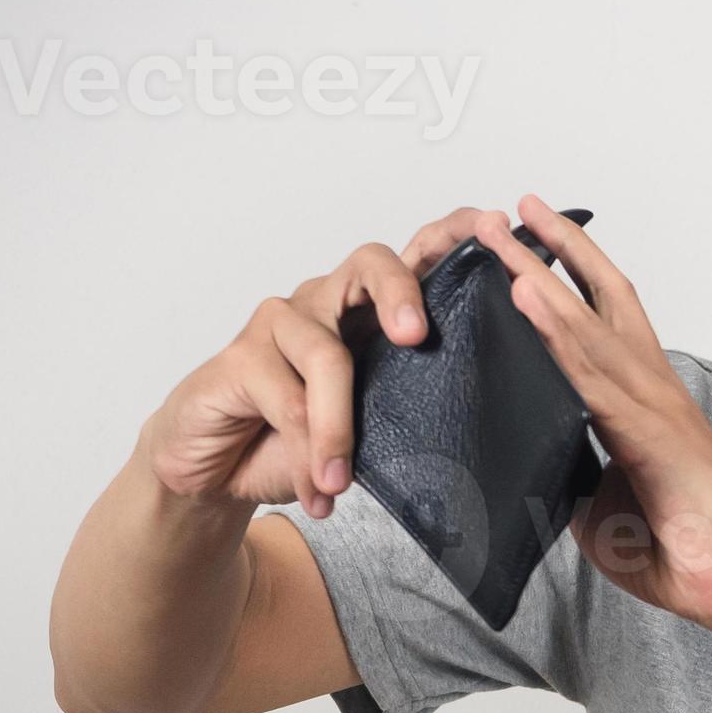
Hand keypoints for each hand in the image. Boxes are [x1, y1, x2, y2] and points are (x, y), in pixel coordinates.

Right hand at [139, 210, 488, 519]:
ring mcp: (280, 322)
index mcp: (368, 313)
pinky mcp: (239, 356)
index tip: (492, 223)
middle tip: (417, 338)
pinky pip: (286, 400)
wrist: (220, 471)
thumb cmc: (300, 441)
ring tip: (341, 481)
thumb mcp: (368, 427)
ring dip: (338, 429)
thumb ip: (402, 407)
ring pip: (328, 357)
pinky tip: (316, 490)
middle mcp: (326, 303)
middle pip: (370, 264)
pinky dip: (306, 451)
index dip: (450, 235)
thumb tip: (461, 427)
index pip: (413, 257)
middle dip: (401, 294)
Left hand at [474, 194, 711, 640]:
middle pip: (602, 298)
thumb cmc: (688, 554)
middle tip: (512, 208)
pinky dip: (556, 328)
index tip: (529, 249)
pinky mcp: (647, 431)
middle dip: (556, 249)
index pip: (603, 330)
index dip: (567, 284)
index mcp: (646, 408)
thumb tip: (531, 470)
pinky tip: (525, 294)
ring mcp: (653, 406)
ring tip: (498, 230)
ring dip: (540, 271)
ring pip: (588, 322)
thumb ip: (572, 479)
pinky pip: (590, 369)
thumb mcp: (603, 512)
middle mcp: (654, 391)